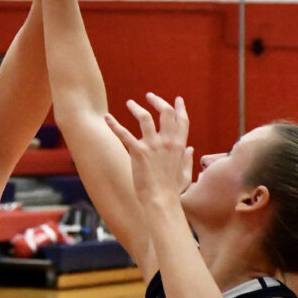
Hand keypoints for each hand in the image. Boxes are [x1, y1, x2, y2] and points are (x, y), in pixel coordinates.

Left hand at [104, 93, 191, 211]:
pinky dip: (114, 124)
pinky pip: (124, 134)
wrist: (161, 201)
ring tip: (130, 103)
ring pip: (144, 117)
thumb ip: (187, 159)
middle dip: (157, 101)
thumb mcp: (185, 173)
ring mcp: (152, 145)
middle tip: (149, 96)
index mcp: (179, 146)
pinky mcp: (137, 151)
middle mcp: (167, 142)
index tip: (177, 99)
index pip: (182, 121)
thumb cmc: (172, 190)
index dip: (180, 108)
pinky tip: (106, 118)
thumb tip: (190, 148)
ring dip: (136, 108)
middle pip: (165, 113)